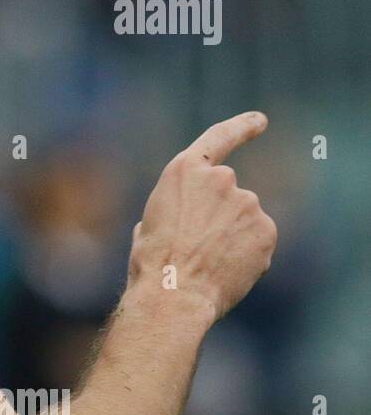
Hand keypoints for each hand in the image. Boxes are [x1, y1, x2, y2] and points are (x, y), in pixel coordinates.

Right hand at [128, 111, 277, 322]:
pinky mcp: (266, 228)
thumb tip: (188, 221)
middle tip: (195, 247)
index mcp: (184, 171)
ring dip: (231, 237)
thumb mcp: (149, 224)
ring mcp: (247, 202)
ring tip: (207, 262)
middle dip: (218, 216)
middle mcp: (221, 178)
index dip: (242, 127)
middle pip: (227, 194)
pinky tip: (227, 270)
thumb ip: (176, 210)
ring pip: (244, 219)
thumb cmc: (152, 262)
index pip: (219, 138)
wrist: (174, 293)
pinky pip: (258, 240)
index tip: (260, 121)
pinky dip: (248, 253)